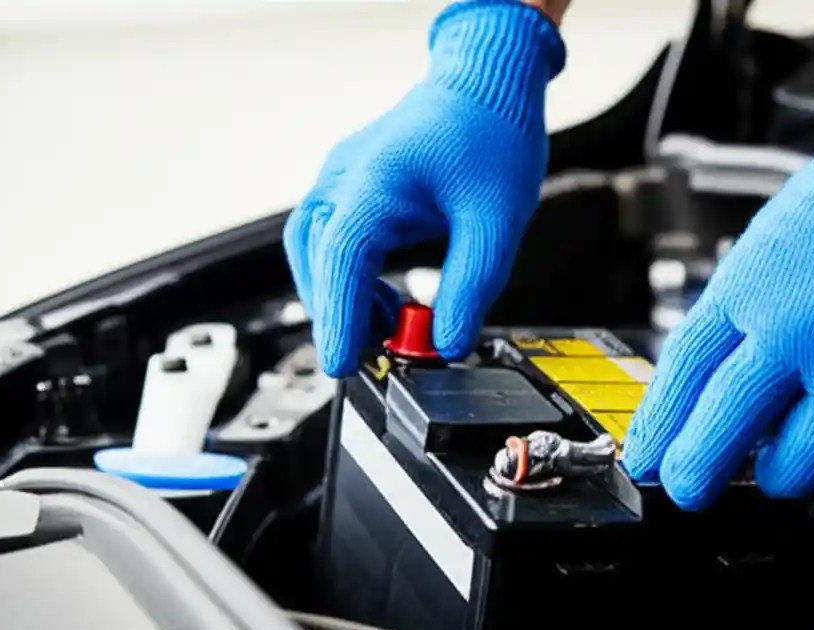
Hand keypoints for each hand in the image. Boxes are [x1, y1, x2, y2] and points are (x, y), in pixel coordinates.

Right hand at [283, 0, 564, 375]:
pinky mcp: (350, 184)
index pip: (343, 259)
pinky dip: (350, 277)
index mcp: (378, 182)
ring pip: (316, 252)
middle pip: (317, 259)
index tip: (342, 362)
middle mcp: (346, 177)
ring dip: (342, 297)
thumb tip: (448, 342)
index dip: (340, 316)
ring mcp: (341, 178)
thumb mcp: (497, 223)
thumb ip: (471, 286)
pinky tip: (385, 303)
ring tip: (388, 331)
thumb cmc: (492, 136)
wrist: (486, 83)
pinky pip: (331, 239)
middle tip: (372, 357)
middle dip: (338, 313)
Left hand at [622, 66, 813, 509]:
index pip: (689, 375)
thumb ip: (715, 345)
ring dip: (781, 471)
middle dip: (701, 471)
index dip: (660, 429)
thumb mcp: (746, 269)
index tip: (645, 463)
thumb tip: (674, 422)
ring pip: (809, 463)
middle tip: (692, 483)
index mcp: (759, 293)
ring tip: (776, 451)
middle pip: (737, 427)